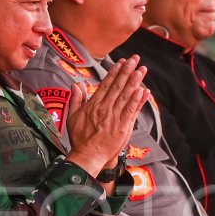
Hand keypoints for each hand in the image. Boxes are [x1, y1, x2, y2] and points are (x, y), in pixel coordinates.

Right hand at [65, 56, 148, 176]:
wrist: (86, 156)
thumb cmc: (79, 139)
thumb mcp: (72, 117)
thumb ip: (75, 99)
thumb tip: (76, 84)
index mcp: (93, 105)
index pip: (106, 85)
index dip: (114, 72)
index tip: (121, 62)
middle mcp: (104, 109)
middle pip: (117, 86)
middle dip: (127, 71)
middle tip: (134, 59)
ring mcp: (114, 118)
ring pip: (125, 96)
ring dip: (134, 82)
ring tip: (141, 70)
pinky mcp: (122, 127)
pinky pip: (131, 111)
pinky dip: (137, 100)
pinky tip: (143, 90)